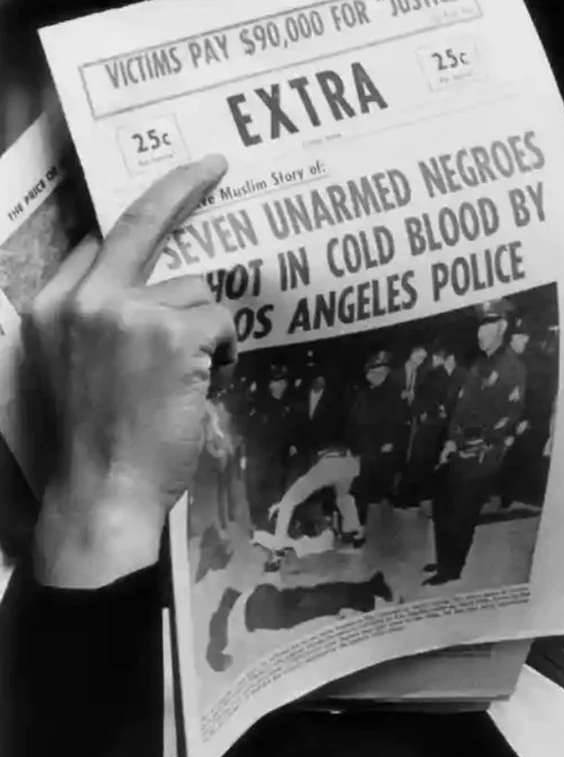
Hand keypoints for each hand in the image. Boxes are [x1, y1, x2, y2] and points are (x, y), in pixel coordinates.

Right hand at [25, 156, 235, 586]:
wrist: (101, 496)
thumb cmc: (96, 448)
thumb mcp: (74, 373)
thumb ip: (97, 326)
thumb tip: (147, 295)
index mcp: (52, 305)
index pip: (99, 243)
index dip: (138, 225)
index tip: (163, 199)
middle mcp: (83, 297)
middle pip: (141, 224)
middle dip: (180, 188)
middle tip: (214, 166)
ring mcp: (127, 312)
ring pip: (195, 293)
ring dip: (205, 334)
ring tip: (191, 382)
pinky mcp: (169, 335)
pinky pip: (220, 324)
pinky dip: (224, 355)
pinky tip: (206, 387)